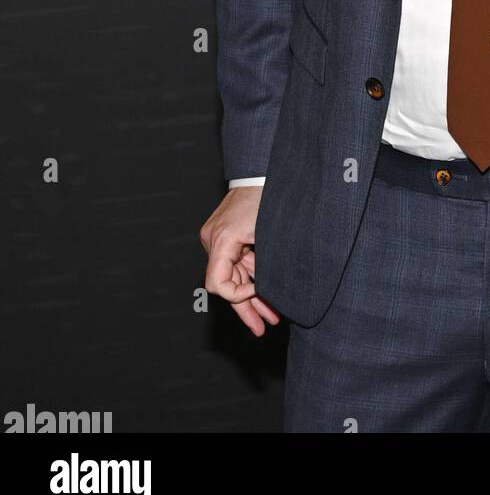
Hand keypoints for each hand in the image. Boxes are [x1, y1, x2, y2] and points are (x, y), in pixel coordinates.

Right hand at [200, 186, 280, 335]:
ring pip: (234, 275)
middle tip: (264, 328)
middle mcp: (213, 240)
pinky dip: (252, 277)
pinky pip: (237, 262)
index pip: (218, 284)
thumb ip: (265, 264)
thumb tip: (271, 292)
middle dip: (248, 307)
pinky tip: (266, 292)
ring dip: (253, 295)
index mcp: (222, 239)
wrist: (263, 167)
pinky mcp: (227, 234)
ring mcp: (218, 237)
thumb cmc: (269, 196)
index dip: (239, 297)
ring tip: (271, 317)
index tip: (262, 291)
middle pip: (227, 285)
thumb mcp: (270, 233)